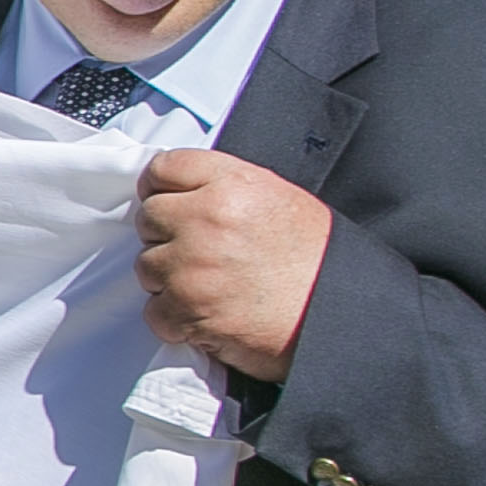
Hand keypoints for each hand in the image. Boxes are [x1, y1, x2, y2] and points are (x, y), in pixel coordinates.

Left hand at [132, 146, 331, 382]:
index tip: (169, 202)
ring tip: (211, 285)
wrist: (339, 316)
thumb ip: (225, 188)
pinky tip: (209, 314)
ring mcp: (192, 265)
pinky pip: (155, 310)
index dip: (161, 187)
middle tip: (201, 252)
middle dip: (167, 235)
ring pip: (147, 265)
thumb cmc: (316, 261)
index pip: (164, 167)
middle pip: (149, 216)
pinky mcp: (186, 309)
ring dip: (170, 279)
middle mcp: (207, 219)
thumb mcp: (279, 199)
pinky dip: (175, 318)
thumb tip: (180, 192)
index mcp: (232, 184)